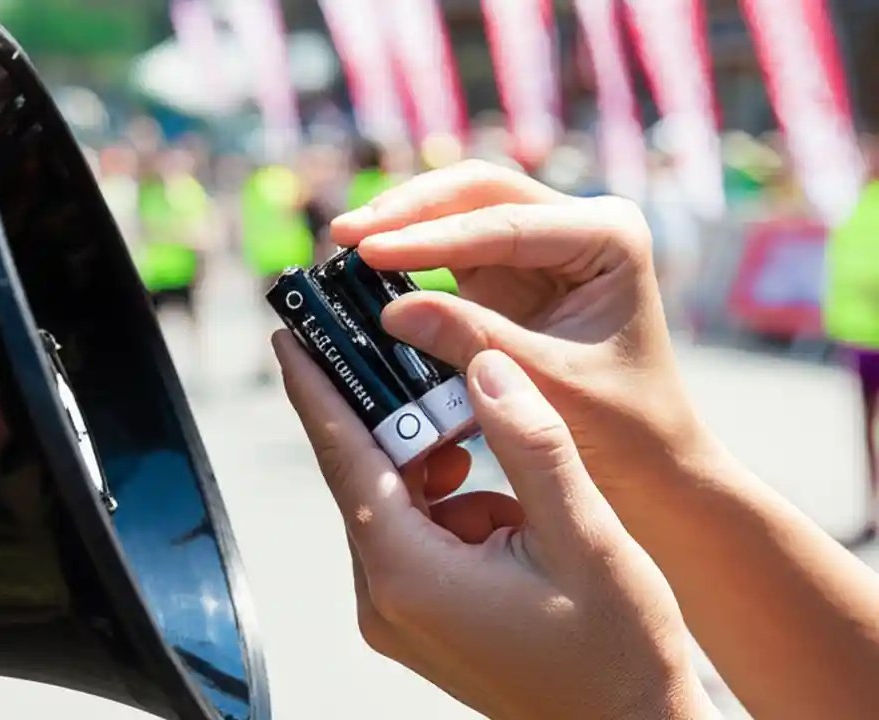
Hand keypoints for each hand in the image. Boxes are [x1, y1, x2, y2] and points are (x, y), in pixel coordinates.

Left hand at [274, 334, 714, 719]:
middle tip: (432, 365)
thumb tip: (483, 367)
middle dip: (401, 419)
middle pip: (368, 478)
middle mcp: (386, 600)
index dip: (315, 389)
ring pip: (397, 505)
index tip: (289, 336)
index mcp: (409, 576)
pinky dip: (454, 507)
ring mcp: (398, 617)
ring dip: (442, 468)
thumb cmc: (616, 652)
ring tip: (504, 465)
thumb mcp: (585, 536)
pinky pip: (418, 538)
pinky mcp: (419, 622)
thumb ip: (529, 444)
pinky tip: (511, 517)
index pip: (344, 460)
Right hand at [331, 160, 704, 499]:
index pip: (504, 224)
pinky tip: (367, 265)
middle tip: (346, 233)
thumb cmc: (622, 427)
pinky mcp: (513, 271)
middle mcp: (578, 225)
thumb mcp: (547, 385)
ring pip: (460, 206)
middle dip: (410, 210)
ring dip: (404, 222)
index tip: (369, 251)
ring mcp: (544, 243)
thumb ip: (472, 341)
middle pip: (479, 191)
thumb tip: (391, 313)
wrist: (650, 463)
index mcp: (608, 237)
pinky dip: (411, 253)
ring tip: (345, 241)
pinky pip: (451, 246)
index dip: (431, 238)